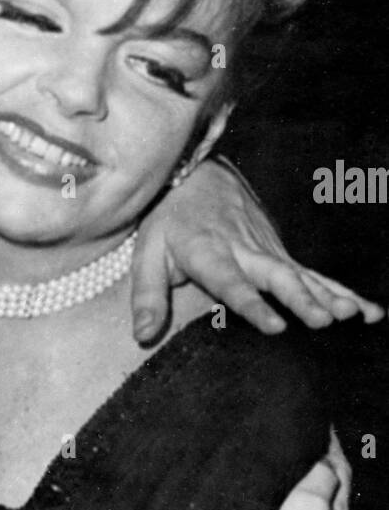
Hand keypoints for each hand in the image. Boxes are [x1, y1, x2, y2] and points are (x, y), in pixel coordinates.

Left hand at [131, 159, 384, 343]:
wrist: (197, 173)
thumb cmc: (168, 219)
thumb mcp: (146, 253)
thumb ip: (147, 295)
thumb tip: (142, 336)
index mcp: (208, 251)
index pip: (231, 282)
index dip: (252, 304)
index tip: (275, 326)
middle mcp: (244, 250)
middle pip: (276, 276)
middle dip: (301, 299)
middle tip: (324, 320)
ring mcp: (268, 250)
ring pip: (302, 274)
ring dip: (329, 295)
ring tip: (353, 315)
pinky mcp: (282, 253)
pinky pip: (315, 274)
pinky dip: (342, 290)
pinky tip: (368, 311)